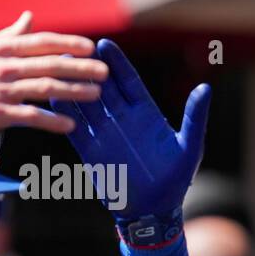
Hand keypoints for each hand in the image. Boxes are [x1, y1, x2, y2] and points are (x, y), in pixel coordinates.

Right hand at [0, 11, 107, 134]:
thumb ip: (10, 33)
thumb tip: (30, 16)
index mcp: (1, 47)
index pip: (42, 42)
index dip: (68, 43)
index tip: (91, 48)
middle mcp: (3, 66)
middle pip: (50, 64)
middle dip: (81, 67)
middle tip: (104, 72)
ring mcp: (0, 89)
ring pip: (45, 88)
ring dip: (74, 91)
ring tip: (96, 95)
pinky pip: (30, 116)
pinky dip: (52, 120)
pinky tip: (70, 125)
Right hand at [50, 39, 210, 244]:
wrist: (154, 210)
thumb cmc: (177, 178)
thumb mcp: (189, 146)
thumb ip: (194, 117)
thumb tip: (205, 88)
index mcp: (146, 113)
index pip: (128, 81)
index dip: (116, 64)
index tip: (104, 45)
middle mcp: (123, 118)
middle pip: (102, 87)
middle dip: (88, 68)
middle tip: (71, 48)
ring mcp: (105, 133)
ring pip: (84, 104)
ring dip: (71, 86)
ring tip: (54, 67)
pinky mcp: (90, 150)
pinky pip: (74, 128)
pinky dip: (62, 114)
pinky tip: (49, 97)